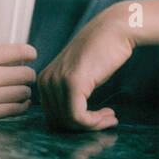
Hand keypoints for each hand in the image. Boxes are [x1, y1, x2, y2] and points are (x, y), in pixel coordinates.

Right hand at [0, 44, 36, 121]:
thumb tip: (0, 61)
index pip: (19, 52)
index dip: (30, 53)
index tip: (32, 55)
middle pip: (26, 75)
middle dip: (28, 75)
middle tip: (26, 76)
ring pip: (23, 94)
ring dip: (25, 92)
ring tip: (21, 91)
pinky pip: (13, 111)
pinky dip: (20, 107)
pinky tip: (18, 104)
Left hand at [37, 7, 135, 130]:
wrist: (114, 30)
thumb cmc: (101, 53)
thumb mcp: (78, 76)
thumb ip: (68, 95)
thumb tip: (70, 123)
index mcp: (44, 80)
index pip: (52, 117)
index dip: (75, 125)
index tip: (96, 121)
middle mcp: (46, 80)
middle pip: (59, 122)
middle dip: (84, 127)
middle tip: (107, 120)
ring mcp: (57, 81)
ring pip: (69, 122)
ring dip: (93, 125)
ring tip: (110, 117)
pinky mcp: (72, 82)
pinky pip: (78, 117)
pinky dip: (95, 122)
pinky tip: (109, 115)